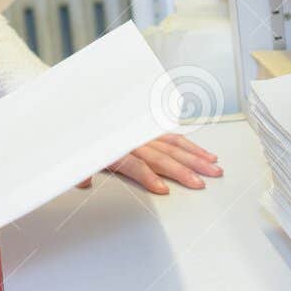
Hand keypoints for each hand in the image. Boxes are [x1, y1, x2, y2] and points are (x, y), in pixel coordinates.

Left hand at [76, 133, 222, 194]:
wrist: (80, 102)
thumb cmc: (83, 131)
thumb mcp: (77, 154)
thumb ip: (81, 170)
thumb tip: (83, 182)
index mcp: (114, 147)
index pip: (134, 163)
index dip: (148, 176)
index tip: (162, 188)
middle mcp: (131, 138)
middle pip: (160, 155)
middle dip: (181, 170)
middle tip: (199, 183)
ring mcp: (142, 133)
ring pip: (172, 145)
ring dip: (194, 157)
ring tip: (213, 168)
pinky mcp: (148, 129)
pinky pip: (172, 137)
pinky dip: (189, 146)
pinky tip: (204, 154)